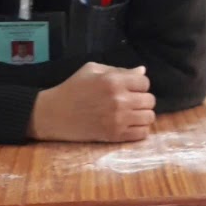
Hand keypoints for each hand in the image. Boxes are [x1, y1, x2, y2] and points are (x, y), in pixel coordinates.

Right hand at [28, 63, 155, 141]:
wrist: (55, 114)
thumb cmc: (72, 88)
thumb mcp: (92, 70)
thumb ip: (119, 70)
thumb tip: (142, 71)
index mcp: (114, 81)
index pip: (145, 82)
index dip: (139, 84)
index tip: (130, 87)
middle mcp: (120, 100)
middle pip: (150, 100)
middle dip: (142, 99)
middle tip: (130, 101)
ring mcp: (119, 119)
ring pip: (149, 117)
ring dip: (142, 114)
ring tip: (131, 113)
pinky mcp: (116, 135)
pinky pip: (142, 133)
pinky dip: (139, 129)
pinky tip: (129, 125)